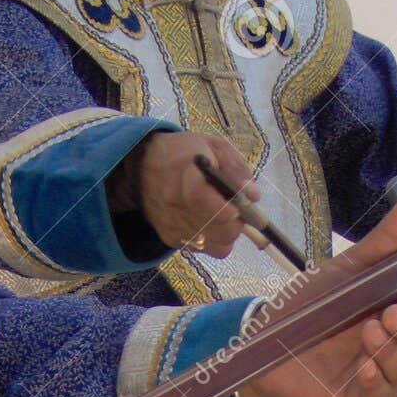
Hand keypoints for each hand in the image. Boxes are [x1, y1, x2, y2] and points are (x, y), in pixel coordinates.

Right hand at [135, 131, 257, 256]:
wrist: (142, 167)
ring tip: (221, 214)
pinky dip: (213, 238)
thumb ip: (236, 170)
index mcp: (188, 178)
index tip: (240, 200)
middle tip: (235, 208)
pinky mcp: (171, 240)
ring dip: (227, 233)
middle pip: (224, 233)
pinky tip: (206, 221)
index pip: (221, 211)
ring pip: (218, 246)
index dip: (237, 209)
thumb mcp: (213, 147)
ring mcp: (173, 227)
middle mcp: (177, 207)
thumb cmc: (184, 154)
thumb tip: (254, 196)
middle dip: (237, 223)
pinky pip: (205, 249)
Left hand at [240, 186, 396, 396]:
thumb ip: (383, 241)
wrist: (261, 342)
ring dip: (394, 350)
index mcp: (391, 310)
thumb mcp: (344, 271)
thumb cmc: (305, 307)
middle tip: (391, 312)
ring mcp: (376, 375)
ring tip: (370, 331)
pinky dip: (378, 382)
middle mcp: (390, 344)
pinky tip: (366, 367)